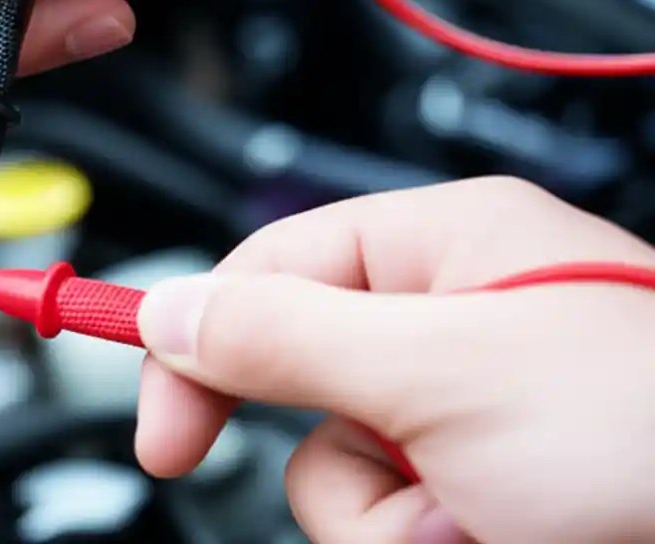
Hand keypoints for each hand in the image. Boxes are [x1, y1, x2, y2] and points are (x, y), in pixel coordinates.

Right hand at [134, 176, 654, 542]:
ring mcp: (469, 415)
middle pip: (298, 386)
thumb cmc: (650, 429)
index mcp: (445, 248)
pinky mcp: (483, 491)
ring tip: (491, 518)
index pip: (269, 270)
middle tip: (405, 482)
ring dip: (395, 519)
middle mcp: (452, 325)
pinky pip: (392, 525)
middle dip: (348, 458)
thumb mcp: (441, 372)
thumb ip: (283, 335)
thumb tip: (168, 310)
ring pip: (342, 475)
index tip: (158, 424)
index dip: (199, 341)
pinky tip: (501, 536)